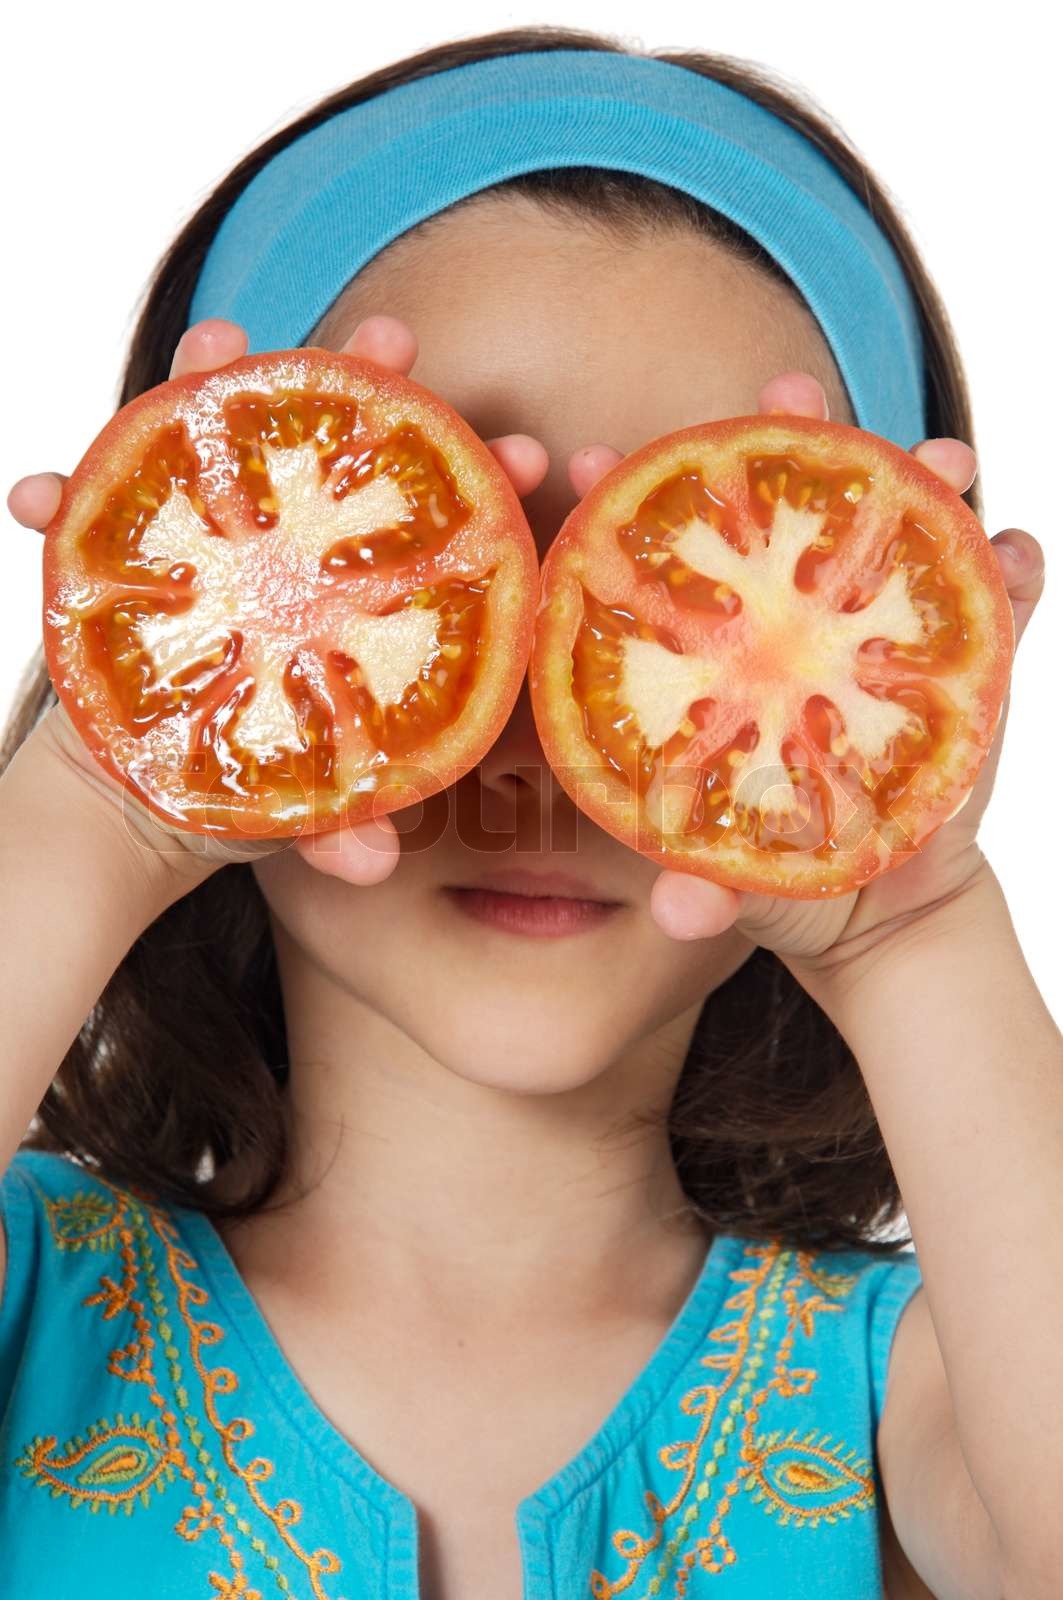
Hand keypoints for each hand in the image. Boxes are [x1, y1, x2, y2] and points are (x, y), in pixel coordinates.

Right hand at [7, 314, 554, 887]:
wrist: (149, 800)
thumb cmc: (257, 785)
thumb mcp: (304, 808)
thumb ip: (339, 823)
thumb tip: (371, 864)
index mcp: (353, 600)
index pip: (433, 527)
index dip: (485, 482)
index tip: (533, 451)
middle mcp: (287, 552)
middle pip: (336, 452)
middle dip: (365, 385)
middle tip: (396, 337)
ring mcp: (208, 540)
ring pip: (215, 445)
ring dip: (211, 386)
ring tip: (220, 341)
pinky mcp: (124, 553)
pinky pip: (95, 509)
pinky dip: (62, 493)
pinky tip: (36, 490)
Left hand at [574, 372, 1045, 965]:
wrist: (873, 907)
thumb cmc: (769, 870)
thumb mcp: (731, 873)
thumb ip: (706, 882)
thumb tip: (687, 909)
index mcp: (715, 658)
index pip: (662, 567)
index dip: (622, 507)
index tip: (585, 460)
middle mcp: (793, 623)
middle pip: (785, 515)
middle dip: (792, 440)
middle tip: (787, 384)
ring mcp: (876, 634)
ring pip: (895, 539)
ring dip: (921, 486)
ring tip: (939, 452)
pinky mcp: (961, 665)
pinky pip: (995, 607)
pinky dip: (1011, 575)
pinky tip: (1015, 550)